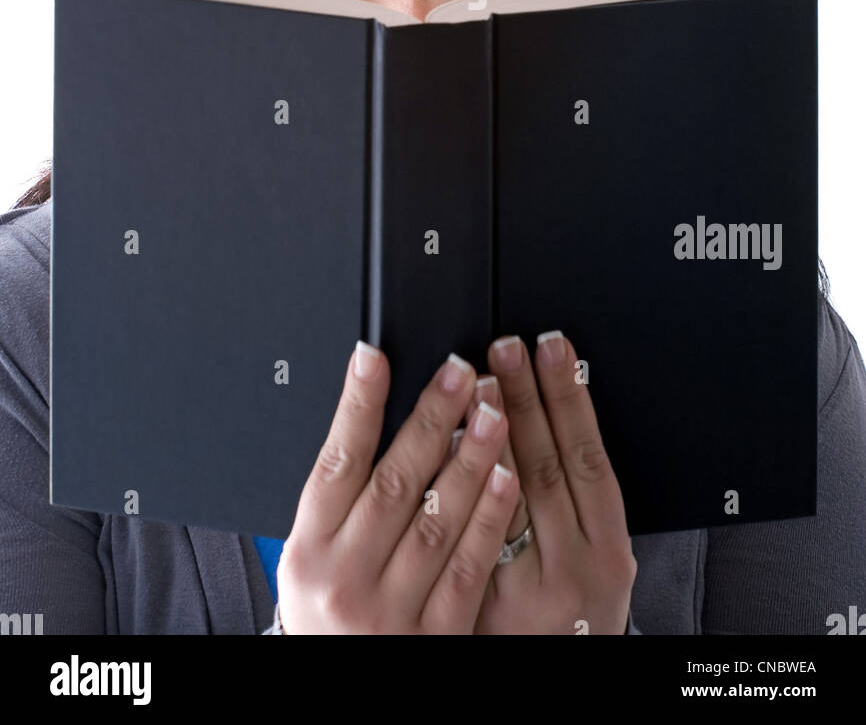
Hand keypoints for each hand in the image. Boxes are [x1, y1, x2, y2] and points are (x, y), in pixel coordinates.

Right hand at [275, 342, 522, 633]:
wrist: (345, 697)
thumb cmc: (330, 617)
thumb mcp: (314, 559)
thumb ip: (342, 501)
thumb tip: (372, 411)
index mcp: (308, 549)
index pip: (335, 462)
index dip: (357, 405)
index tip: (375, 356)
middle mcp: (345, 578)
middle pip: (394, 482)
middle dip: (430, 419)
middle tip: (460, 370)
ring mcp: (390, 610)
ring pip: (437, 519)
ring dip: (470, 458)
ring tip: (494, 409)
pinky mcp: (434, 637)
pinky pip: (468, 567)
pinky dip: (489, 518)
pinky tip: (506, 476)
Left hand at [454, 331, 636, 634]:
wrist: (556, 670)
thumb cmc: (575, 610)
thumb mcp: (596, 551)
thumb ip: (574, 491)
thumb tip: (547, 404)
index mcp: (608, 550)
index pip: (588, 457)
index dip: (570, 396)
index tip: (553, 347)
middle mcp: (570, 570)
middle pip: (544, 467)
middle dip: (523, 397)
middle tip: (504, 345)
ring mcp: (521, 592)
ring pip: (502, 502)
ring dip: (485, 433)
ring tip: (472, 379)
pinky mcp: (477, 611)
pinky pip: (462, 542)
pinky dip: (454, 491)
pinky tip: (443, 449)